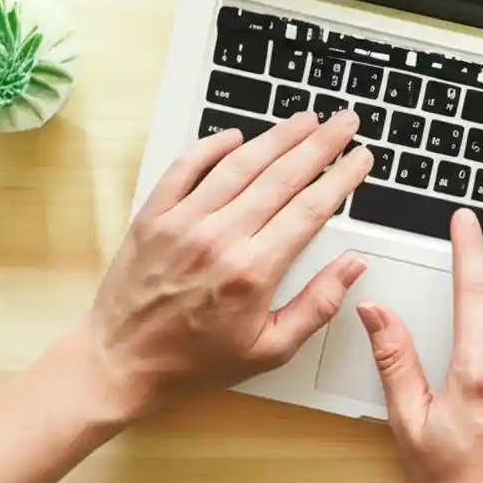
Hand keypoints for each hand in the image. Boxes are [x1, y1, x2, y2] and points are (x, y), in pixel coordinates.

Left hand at [80, 109, 373, 420]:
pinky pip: (185, 168)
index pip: (310, 209)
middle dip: (320, 143)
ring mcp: (183, 223)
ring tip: (306, 119)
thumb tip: (353, 266)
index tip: (361, 159)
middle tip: (344, 121)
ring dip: (277, 136)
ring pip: (239, 164)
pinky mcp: (153, 217)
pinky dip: (211, 146)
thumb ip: (318, 305)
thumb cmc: (195, 362)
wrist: (120, 364)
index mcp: (253, 272)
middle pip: (282, 175)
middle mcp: (219, 239)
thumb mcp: (270, 349)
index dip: (342, 178)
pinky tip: (236, 135)